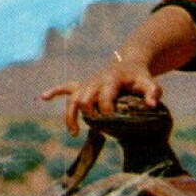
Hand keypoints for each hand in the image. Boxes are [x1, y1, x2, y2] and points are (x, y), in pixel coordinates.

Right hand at [41, 57, 162, 136]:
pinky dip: (54, 91)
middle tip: (97, 126)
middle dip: (87, 113)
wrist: (129, 62)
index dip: (107, 108)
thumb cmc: (140, 77)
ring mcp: (87, 83)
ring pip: (72, 98)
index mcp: (111, 80)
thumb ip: (153, 93)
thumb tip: (152, 105)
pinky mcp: (82, 84)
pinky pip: (65, 87)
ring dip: (70, 115)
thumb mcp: (150, 83)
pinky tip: (42, 97)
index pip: (104, 95)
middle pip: (83, 98)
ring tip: (74, 133)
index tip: (112, 119)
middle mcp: (95, 81)